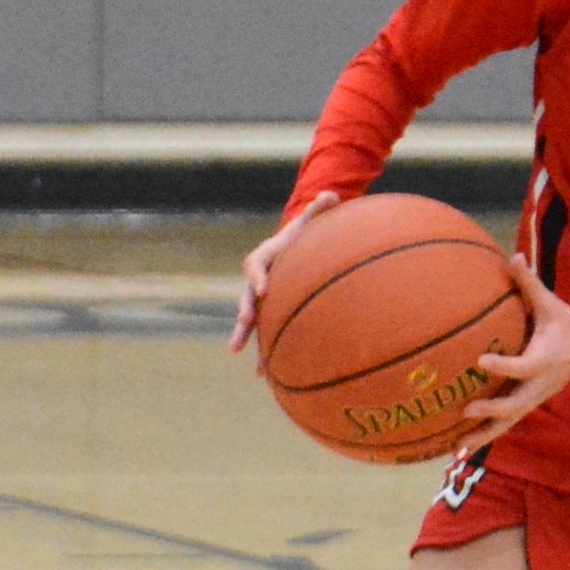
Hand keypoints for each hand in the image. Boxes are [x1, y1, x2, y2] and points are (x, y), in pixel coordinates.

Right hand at [228, 189, 338, 354]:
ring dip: (243, 335)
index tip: (263, 289)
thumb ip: (318, 210)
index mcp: (264, 256)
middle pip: (246, 295)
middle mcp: (257, 280)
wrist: (291, 252)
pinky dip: (262, 353)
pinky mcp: (267, 314)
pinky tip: (263, 376)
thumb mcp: (309, 223)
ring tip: (237, 352)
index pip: (256, 264)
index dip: (257, 276)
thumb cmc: (302, 238)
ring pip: (249, 319)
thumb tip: (333, 194)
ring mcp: (259, 299)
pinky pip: (264, 334)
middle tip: (244, 321)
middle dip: (244, 310)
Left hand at [458, 257, 569, 449]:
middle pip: (515, 405)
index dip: (503, 367)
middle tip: (467, 410)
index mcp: (544, 361)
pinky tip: (461, 445)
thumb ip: (530, 284)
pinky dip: (486, 435)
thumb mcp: (552, 305)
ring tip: (459, 445)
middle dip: (492, 411)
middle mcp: (539, 386)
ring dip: (485, 434)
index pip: (523, 367)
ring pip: (509, 422)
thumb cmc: (565, 326)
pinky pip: (506, 423)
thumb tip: (514, 255)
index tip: (481, 362)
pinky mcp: (528, 405)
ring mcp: (534, 399)